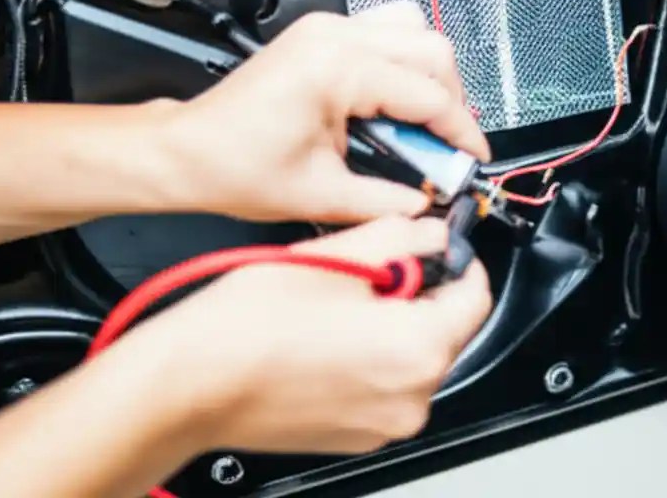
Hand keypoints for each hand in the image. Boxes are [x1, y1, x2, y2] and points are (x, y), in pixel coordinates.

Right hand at [121, 217, 490, 454]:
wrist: (190, 383)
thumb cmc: (249, 325)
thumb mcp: (338, 253)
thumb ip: (402, 235)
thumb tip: (431, 230)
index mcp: (419, 348)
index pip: (476, 296)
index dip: (461, 262)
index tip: (445, 247)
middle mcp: (413, 396)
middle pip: (444, 330)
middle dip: (418, 295)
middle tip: (372, 271)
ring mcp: (385, 423)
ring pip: (412, 358)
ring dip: (391, 328)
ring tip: (337, 306)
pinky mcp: (358, 436)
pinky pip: (384, 387)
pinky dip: (369, 360)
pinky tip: (326, 339)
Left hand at [158, 2, 488, 222]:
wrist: (187, 152)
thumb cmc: (234, 167)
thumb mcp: (321, 196)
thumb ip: (386, 199)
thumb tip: (428, 202)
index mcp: (335, 69)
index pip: (427, 94)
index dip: (460, 131)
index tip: (472, 159)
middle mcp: (334, 37)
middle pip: (432, 51)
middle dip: (452, 101)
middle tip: (447, 147)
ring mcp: (327, 29)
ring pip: (414, 31)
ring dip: (431, 75)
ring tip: (424, 122)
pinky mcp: (321, 35)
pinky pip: (386, 31)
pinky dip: (404, 62)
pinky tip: (394, 102)